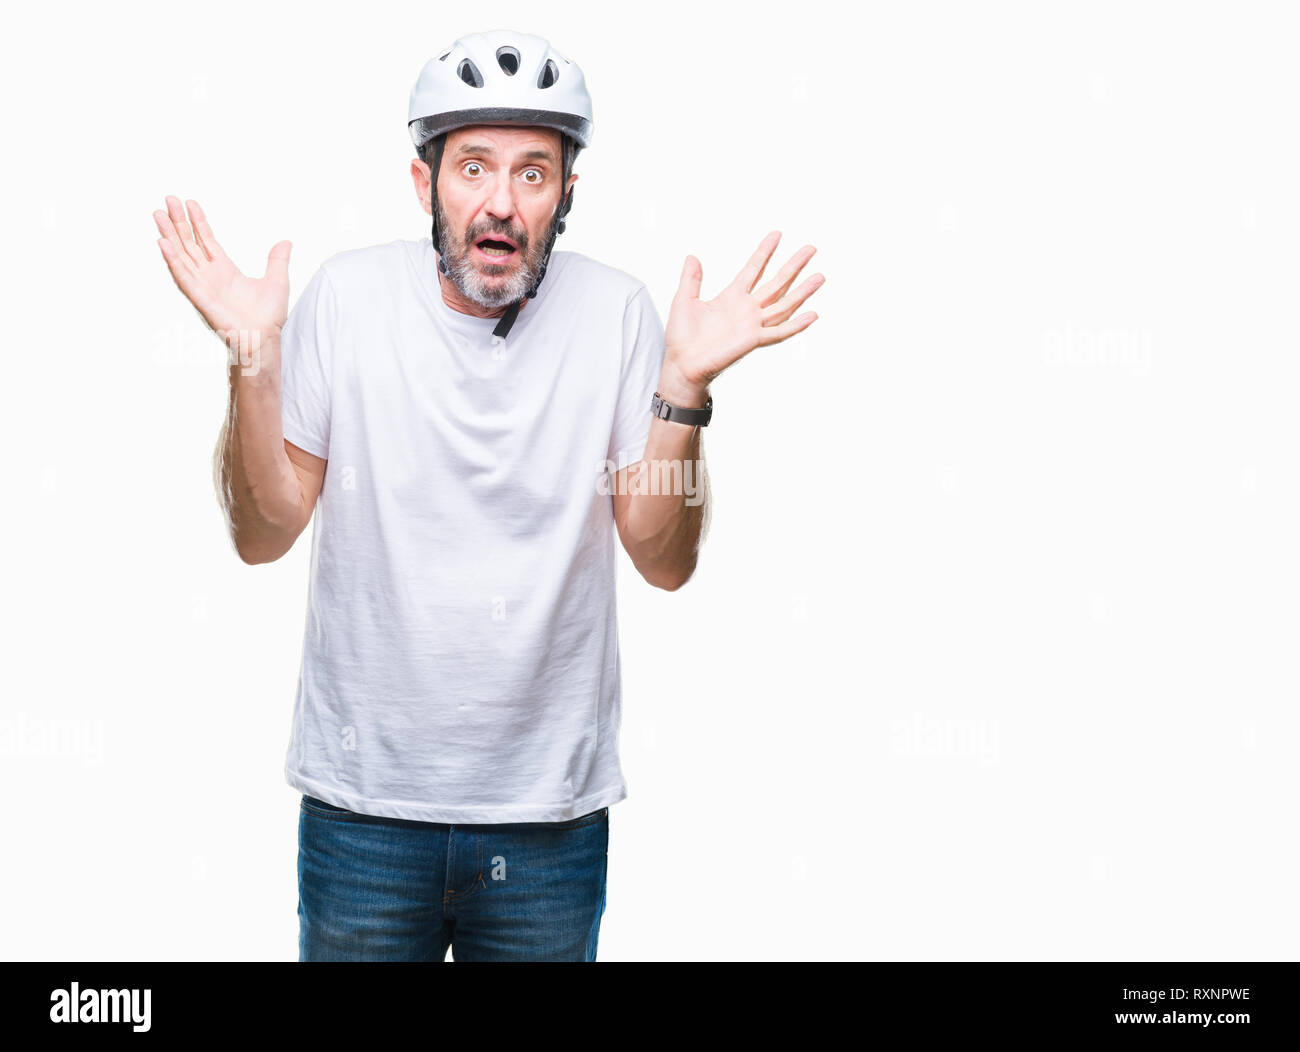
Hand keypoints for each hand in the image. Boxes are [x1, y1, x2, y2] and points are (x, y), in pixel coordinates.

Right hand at [153, 196, 291, 346]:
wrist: (263, 339)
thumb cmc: (268, 317)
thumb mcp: (277, 281)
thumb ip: (277, 260)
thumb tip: (286, 242)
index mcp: (225, 270)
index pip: (207, 240)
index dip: (198, 222)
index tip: (189, 203)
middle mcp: (210, 275)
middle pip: (190, 243)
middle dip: (179, 222)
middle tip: (168, 199)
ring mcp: (203, 285)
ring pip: (182, 254)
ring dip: (169, 234)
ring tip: (158, 214)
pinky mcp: (199, 297)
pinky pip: (183, 276)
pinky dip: (172, 260)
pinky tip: (163, 243)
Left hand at [663, 230, 822, 391]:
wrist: (681, 363)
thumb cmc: (682, 337)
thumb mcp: (684, 300)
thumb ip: (691, 279)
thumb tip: (692, 257)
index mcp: (731, 297)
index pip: (753, 269)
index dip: (765, 252)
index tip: (777, 235)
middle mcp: (747, 309)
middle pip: (776, 283)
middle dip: (794, 266)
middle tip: (811, 248)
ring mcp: (752, 325)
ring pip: (784, 304)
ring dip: (802, 291)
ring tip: (820, 277)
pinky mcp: (753, 340)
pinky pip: (779, 332)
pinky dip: (796, 325)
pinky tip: (813, 314)